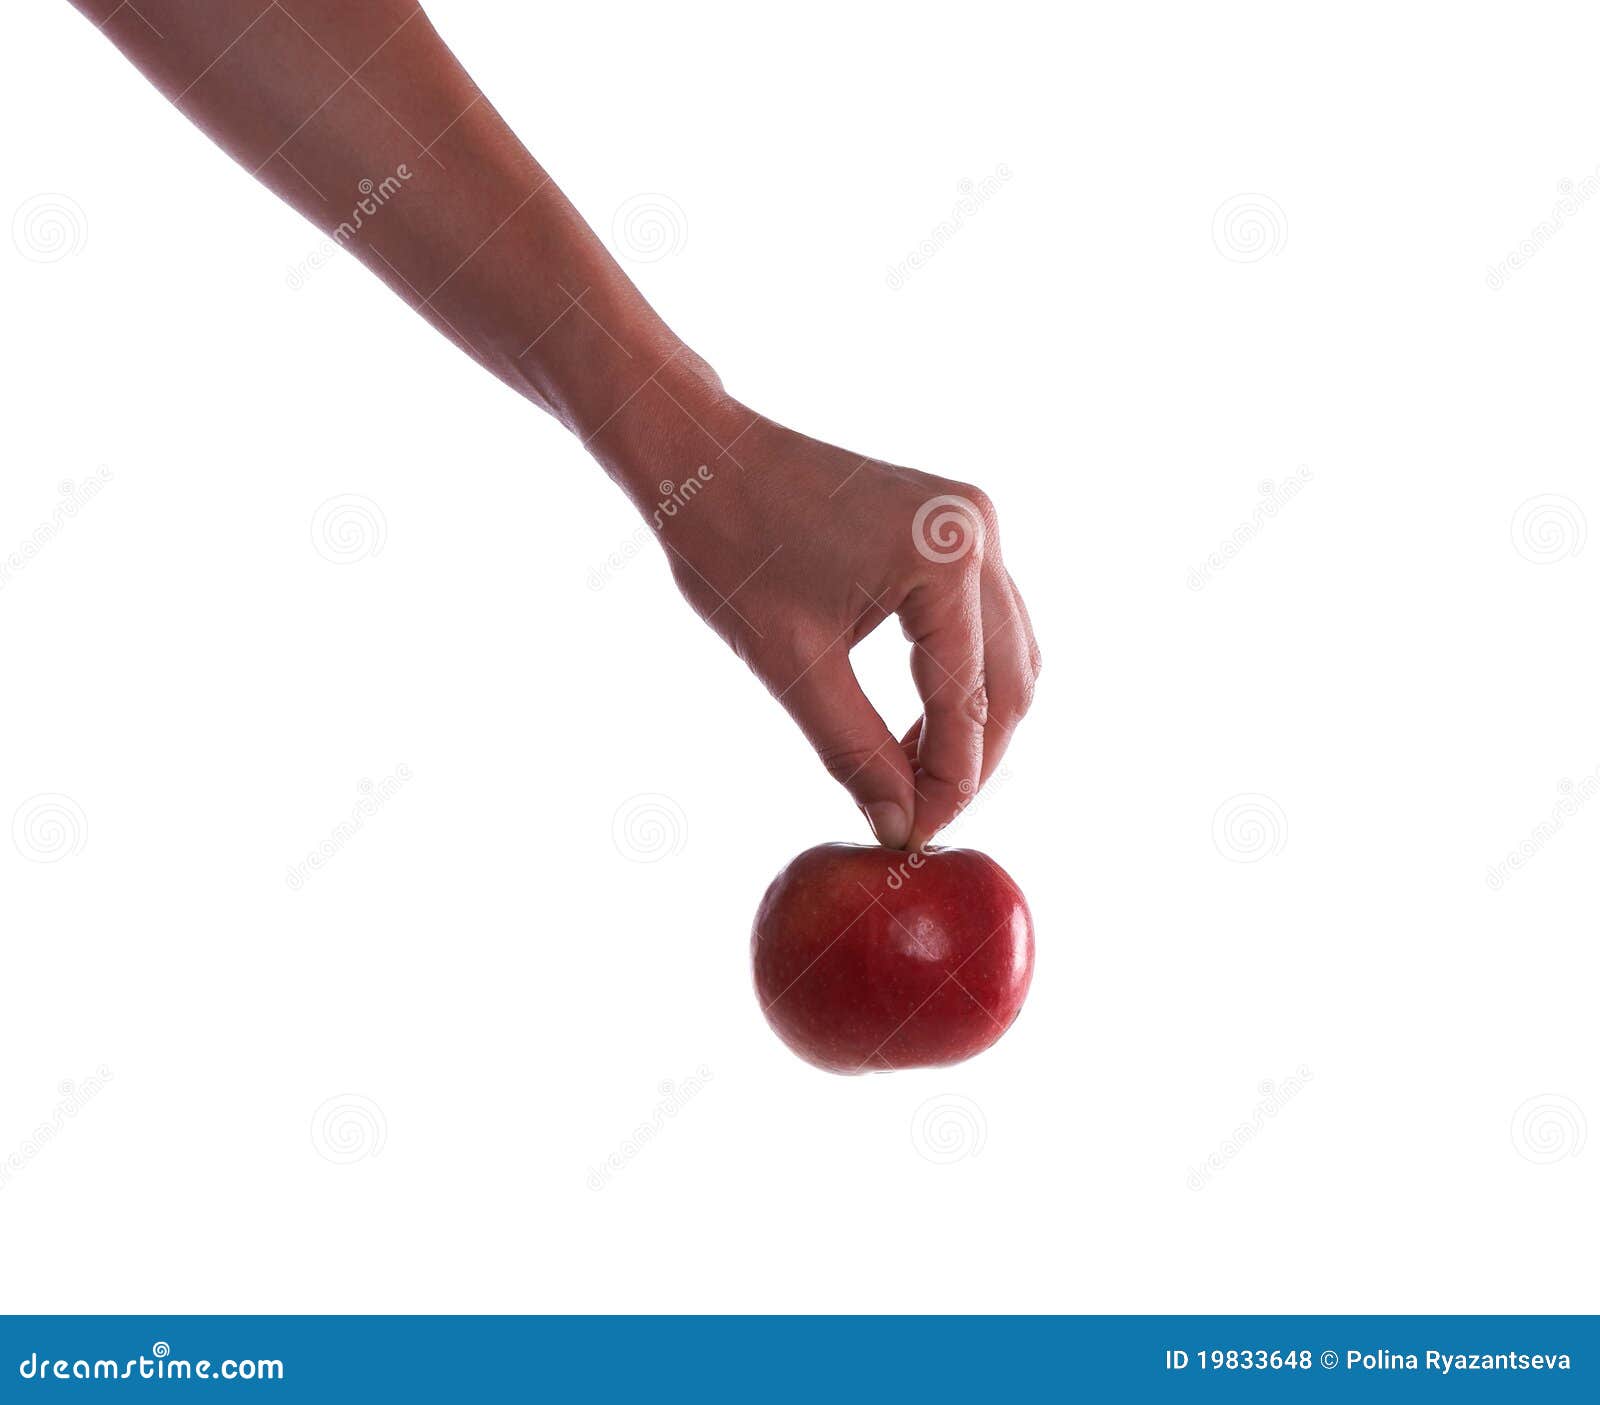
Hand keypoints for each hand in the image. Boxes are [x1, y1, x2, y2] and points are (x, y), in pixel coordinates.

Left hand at [645, 398, 1040, 850]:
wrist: (704, 457)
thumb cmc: (731, 548)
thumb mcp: (792, 667)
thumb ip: (853, 751)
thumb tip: (898, 826)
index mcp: (943, 559)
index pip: (968, 705)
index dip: (947, 786)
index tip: (913, 838)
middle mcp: (976, 531)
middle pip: (1010, 683)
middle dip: (971, 761)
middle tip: (919, 818)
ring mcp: (974, 521)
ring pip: (1009, 655)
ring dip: (973, 725)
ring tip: (913, 780)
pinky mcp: (958, 524)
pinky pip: (986, 622)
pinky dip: (962, 680)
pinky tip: (916, 728)